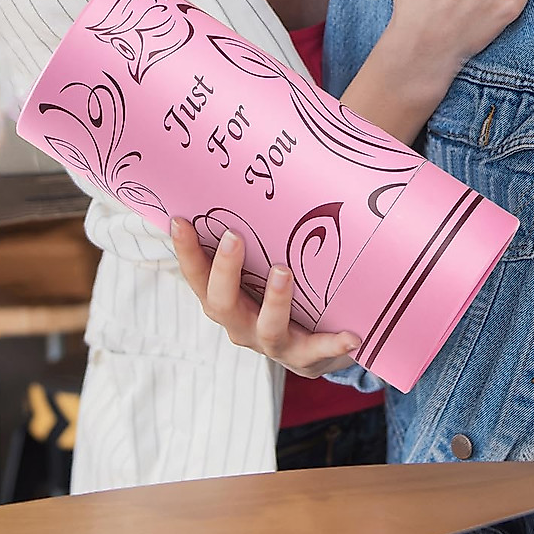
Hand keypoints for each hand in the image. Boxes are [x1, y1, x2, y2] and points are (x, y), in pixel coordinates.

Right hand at [170, 218, 358, 376]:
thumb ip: (258, 238)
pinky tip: (353, 335)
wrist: (315, 349)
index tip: (180, 220)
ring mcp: (273, 343)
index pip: (198, 277)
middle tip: (233, 237)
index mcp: (227, 301)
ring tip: (284, 272)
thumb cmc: (284, 297)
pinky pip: (319, 351)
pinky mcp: (306, 357)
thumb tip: (261, 176)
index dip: (187, 252)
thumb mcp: (262, 270)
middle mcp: (243, 324)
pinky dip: (334, 343)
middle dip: (225, 270)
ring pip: (268, 328)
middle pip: (222, 304)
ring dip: (275, 300)